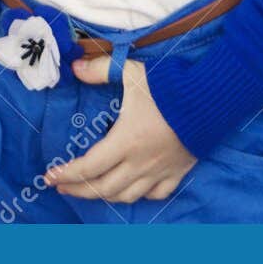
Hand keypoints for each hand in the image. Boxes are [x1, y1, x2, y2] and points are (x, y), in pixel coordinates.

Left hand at [47, 56, 196, 202]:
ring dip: (105, 196)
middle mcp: (140, 163)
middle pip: (103, 188)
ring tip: (91, 190)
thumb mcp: (132, 72)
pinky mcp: (178, 172)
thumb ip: (101, 70)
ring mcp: (160, 171)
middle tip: (63, 186)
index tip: (50, 176)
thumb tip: (74, 67)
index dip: (67, 175)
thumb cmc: (170, 86)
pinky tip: (133, 190)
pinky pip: (156, 194)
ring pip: (127, 196)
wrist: (212, 99)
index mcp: (126, 141)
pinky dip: (140, 195)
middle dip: (79, 189)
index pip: (88, 167)